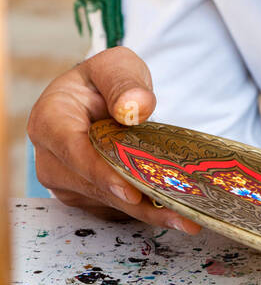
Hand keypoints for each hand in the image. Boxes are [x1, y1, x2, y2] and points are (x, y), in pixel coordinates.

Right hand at [27, 47, 199, 234]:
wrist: (101, 96)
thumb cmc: (105, 79)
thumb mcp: (117, 67)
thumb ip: (124, 83)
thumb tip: (133, 107)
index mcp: (49, 119)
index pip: (73, 151)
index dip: (101, 174)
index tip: (130, 191)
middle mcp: (50, 156)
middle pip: (92, 184)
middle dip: (134, 201)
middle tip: (178, 212)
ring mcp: (65, 180)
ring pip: (106, 202)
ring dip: (145, 212)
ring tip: (186, 218)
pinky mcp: (84, 195)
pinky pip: (114, 207)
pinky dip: (144, 211)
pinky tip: (176, 213)